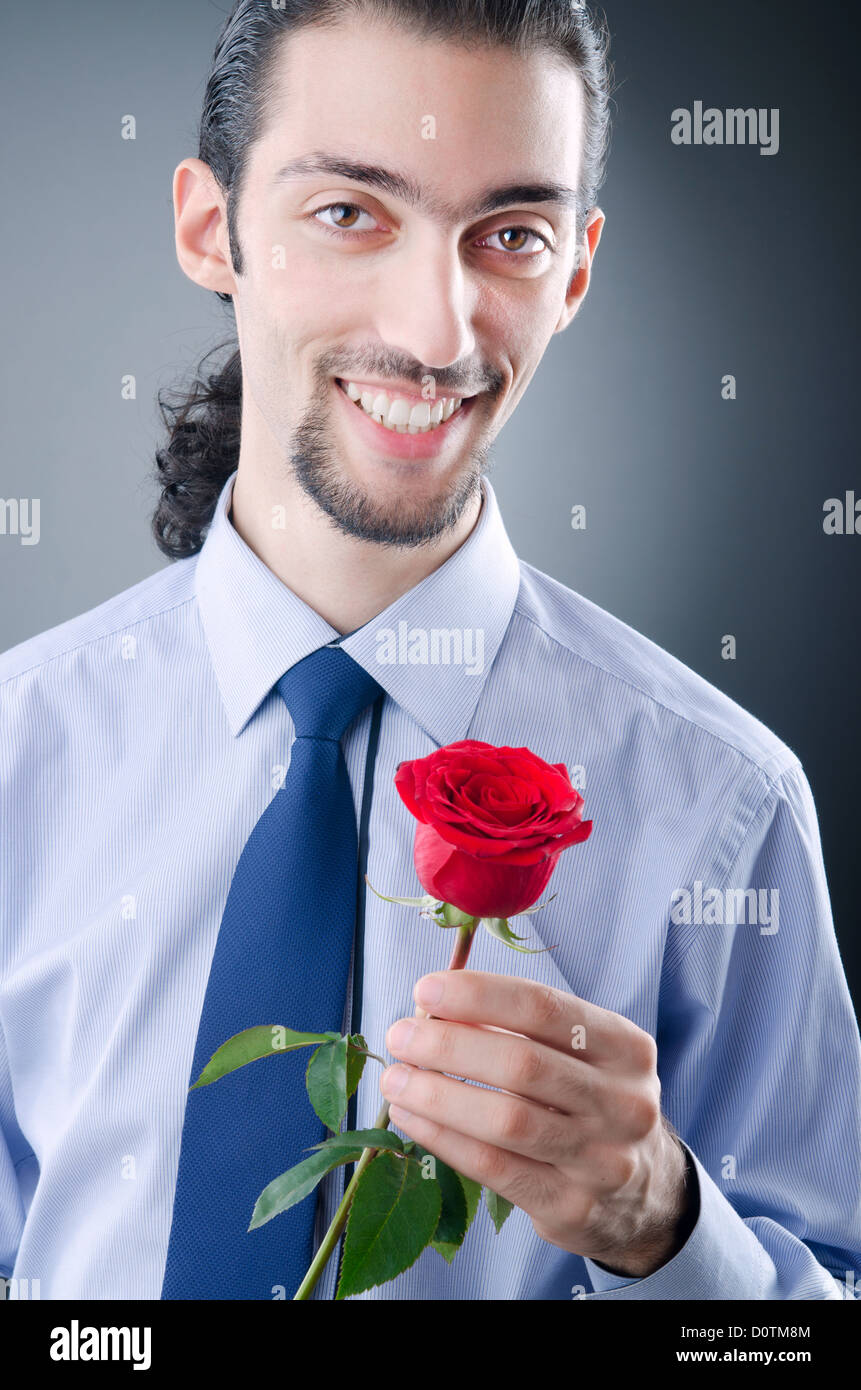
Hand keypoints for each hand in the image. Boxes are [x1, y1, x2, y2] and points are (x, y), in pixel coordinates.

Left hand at [379, 970, 696, 1276]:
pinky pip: (495, 1169)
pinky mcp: (571, 1208)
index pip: (544, 1009)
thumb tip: (437, 1010)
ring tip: (395, 1079)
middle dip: (449, 1046)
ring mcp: (601, 1160)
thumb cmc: (593, 1103)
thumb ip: (525, 1030)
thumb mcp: (585, 1056)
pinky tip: (411, 1118)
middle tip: (401, 1037)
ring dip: (438, 1095)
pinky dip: (444, 1139)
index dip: (479, 996)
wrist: (648, 1194)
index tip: (426, 990)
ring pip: (507, 1121)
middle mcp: (623, 1102)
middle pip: (522, 1064)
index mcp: (626, 1048)